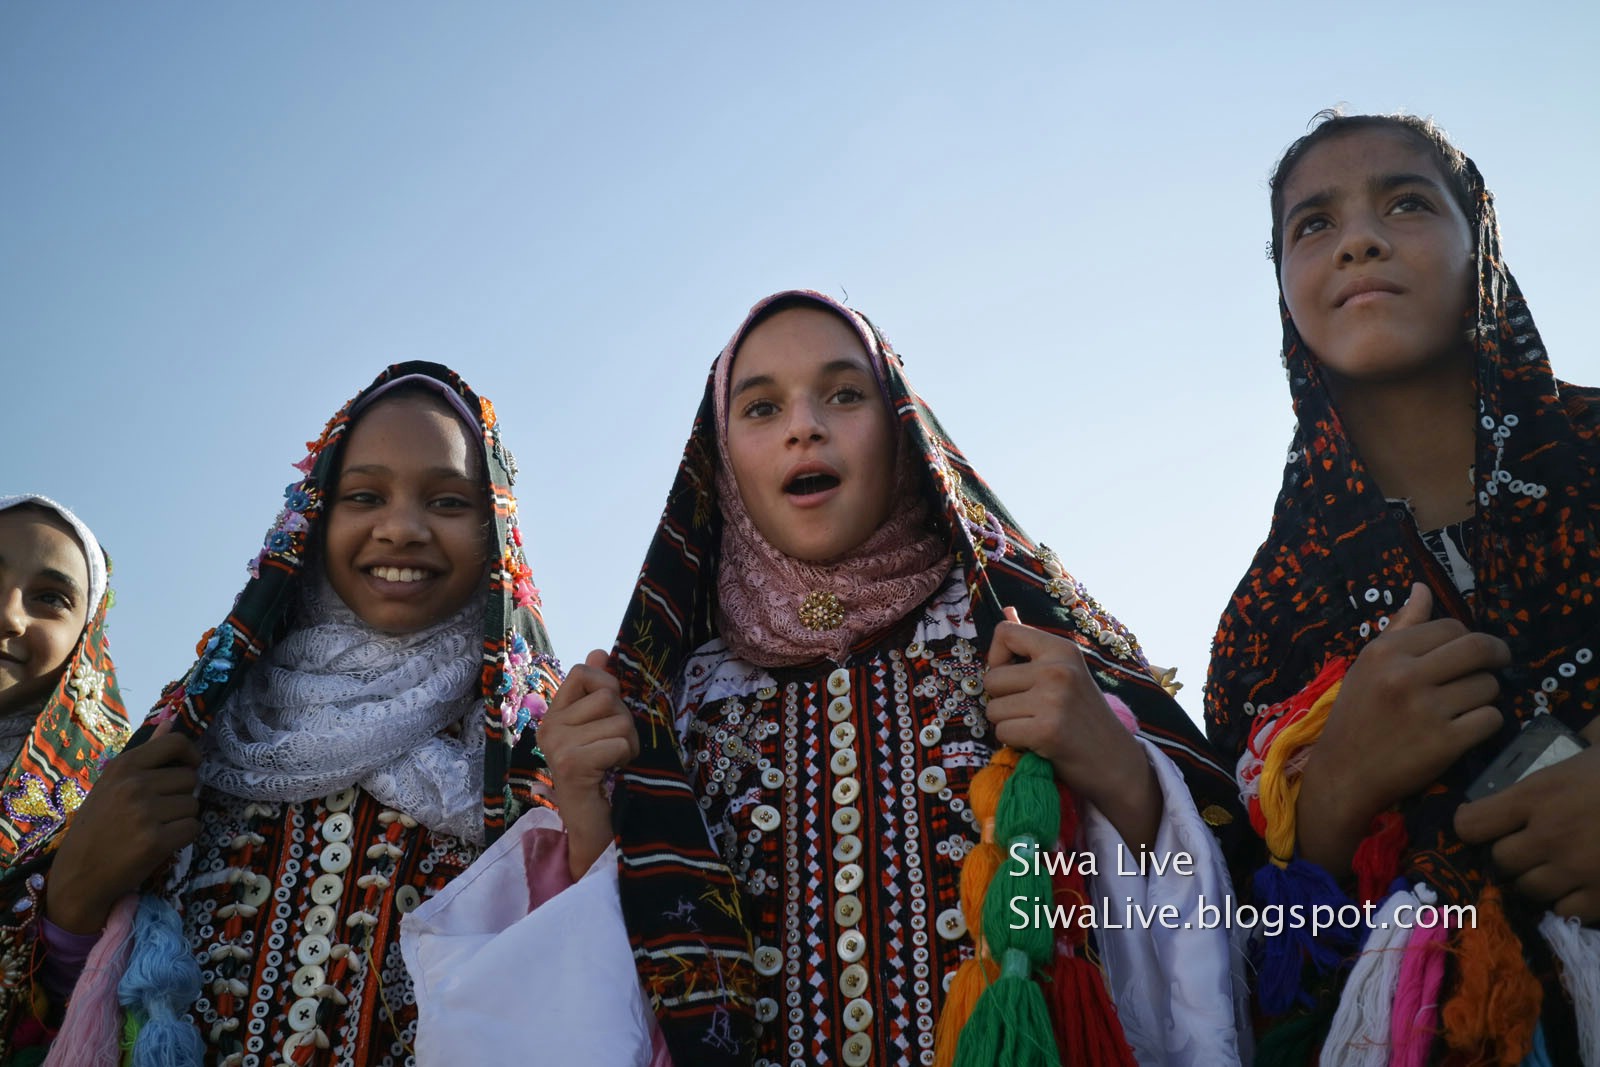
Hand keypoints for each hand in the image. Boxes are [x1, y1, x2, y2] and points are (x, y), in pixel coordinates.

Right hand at [46, 721, 200, 933]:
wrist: (78, 877)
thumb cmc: (98, 827)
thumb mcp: (113, 784)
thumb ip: (145, 754)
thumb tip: (171, 719)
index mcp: (123, 766)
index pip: (175, 743)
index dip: (190, 755)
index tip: (189, 767)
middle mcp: (134, 785)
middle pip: (190, 778)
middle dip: (181, 795)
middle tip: (158, 812)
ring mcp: (145, 813)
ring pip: (194, 805)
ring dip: (182, 818)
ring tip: (155, 828)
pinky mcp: (155, 841)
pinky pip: (193, 828)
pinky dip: (183, 837)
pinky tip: (161, 844)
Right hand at [540, 650, 638, 879]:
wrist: (594, 828)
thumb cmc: (602, 776)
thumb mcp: (600, 728)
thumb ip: (597, 690)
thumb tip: (598, 650)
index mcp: (553, 716)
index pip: (583, 672)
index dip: (607, 687)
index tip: (608, 715)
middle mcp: (548, 727)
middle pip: (608, 696)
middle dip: (623, 721)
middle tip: (612, 749)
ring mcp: (557, 745)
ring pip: (618, 719)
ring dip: (628, 742)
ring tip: (613, 763)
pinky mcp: (571, 763)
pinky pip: (618, 741)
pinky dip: (625, 757)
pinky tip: (612, 773)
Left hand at [984, 607, 1159, 849]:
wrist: (1116, 762)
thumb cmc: (1084, 716)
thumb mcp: (1065, 672)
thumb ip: (1031, 645)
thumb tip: (1006, 611)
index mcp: (1062, 649)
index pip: (1005, 632)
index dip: (997, 658)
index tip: (1014, 678)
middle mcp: (1058, 669)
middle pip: (991, 678)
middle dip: (1002, 700)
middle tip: (1031, 711)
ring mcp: (1053, 699)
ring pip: (993, 709)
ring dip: (1008, 724)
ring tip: (1037, 726)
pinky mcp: (1047, 730)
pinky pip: (1002, 732)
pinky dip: (1014, 743)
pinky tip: (1039, 743)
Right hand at [1297, 584, 1506, 874]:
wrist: (1344, 773)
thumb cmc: (1356, 715)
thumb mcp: (1368, 665)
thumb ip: (1400, 626)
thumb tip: (1423, 587)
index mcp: (1385, 652)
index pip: (1450, 627)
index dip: (1466, 637)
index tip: (1467, 651)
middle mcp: (1405, 675)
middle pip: (1478, 648)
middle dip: (1497, 654)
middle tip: (1497, 663)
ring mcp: (1427, 710)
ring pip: (1488, 686)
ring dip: (1486, 694)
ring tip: (1467, 704)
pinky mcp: (1446, 743)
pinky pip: (1491, 719)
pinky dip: (1486, 722)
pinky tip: (1467, 727)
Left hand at [1456, 736, 1599, 922]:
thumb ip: (1584, 738)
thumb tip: (1584, 732)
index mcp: (1539, 794)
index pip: (1472, 823)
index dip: (1474, 823)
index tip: (1484, 821)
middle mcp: (1548, 837)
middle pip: (1500, 860)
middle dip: (1510, 853)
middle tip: (1529, 844)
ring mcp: (1576, 872)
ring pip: (1530, 889)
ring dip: (1539, 879)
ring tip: (1559, 865)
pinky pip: (1567, 911)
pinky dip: (1572, 901)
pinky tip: (1587, 883)